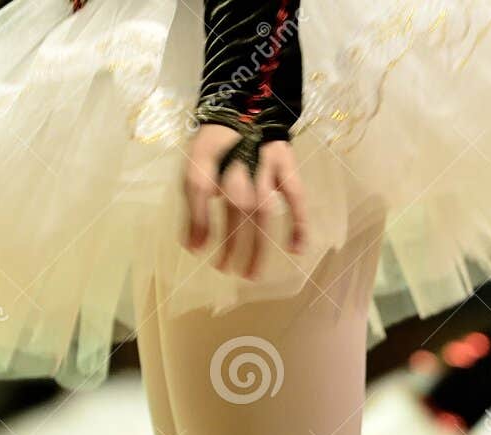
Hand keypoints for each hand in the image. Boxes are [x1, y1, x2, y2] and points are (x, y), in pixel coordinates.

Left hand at [183, 124, 307, 278]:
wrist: (247, 105)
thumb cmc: (218, 145)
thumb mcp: (196, 166)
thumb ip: (193, 206)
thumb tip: (191, 247)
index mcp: (211, 156)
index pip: (201, 188)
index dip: (197, 219)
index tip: (195, 250)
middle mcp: (239, 162)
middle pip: (236, 207)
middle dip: (230, 242)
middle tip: (225, 271)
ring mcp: (266, 165)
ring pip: (262, 209)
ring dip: (257, 245)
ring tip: (252, 274)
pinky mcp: (286, 166)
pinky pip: (296, 197)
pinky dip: (298, 223)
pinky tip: (296, 249)